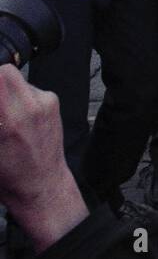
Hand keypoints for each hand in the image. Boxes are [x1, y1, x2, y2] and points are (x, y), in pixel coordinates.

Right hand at [0, 66, 87, 253]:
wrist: (43, 187)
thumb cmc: (9, 177)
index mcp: (8, 123)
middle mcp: (28, 109)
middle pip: (5, 72)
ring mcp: (44, 103)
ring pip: (16, 77)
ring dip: (4, 88)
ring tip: (3, 110)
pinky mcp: (52, 102)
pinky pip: (29, 88)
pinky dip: (19, 96)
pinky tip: (17, 114)